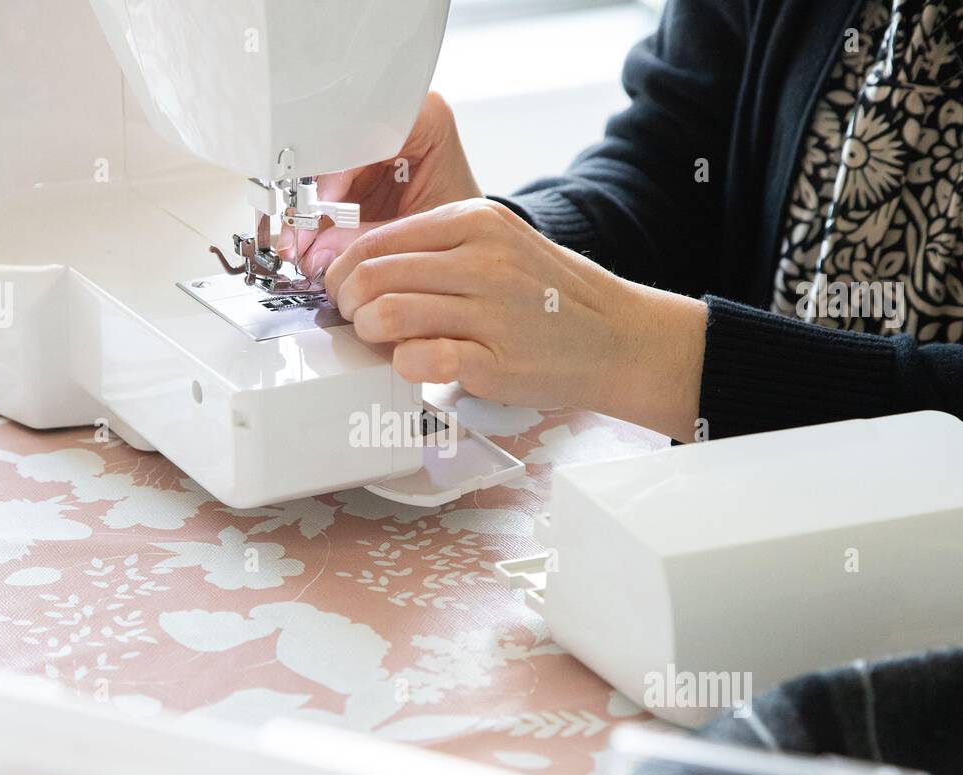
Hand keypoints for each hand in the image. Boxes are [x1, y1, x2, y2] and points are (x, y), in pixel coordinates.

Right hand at [277, 92, 481, 279]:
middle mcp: (395, 121)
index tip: (322, 203)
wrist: (471, 241)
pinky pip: (326, 188)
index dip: (337, 166)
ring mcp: (373, 142)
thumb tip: (317, 253)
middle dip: (317, 196)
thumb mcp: (417, 232)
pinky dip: (316, 217)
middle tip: (301, 233)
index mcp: (424, 118)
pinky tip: (309, 240)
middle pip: (337, 148)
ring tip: (301, 244)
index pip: (364, 129)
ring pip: (325, 170)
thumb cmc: (463, 228)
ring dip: (310, 211)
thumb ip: (367, 240)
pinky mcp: (358, 167)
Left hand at [323, 198, 708, 441]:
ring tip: (382, 341)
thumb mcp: (501, 246)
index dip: (346, 267)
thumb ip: (439, 251)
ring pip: (386, 313)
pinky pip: (418, 359)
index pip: (380, 238)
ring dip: (369, 333)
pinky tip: (416, 363)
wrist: (619, 338)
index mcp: (477, 221)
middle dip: (348, 301)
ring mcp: (490, 310)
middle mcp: (482, 259)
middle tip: (355, 318)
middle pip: (373, 274)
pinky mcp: (494, 361)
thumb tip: (365, 267)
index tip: (342, 287)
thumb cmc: (553, 296)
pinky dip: (403, 364)